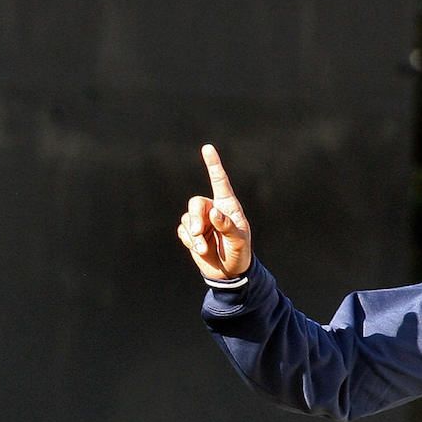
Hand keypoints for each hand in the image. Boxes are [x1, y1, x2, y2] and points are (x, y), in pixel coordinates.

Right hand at [178, 144, 252, 278]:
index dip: (213, 164)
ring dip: (193, 235)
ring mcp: (201, 221)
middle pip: (196, 203)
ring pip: (187, 218)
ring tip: (203, 248)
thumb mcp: (239, 240)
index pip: (219, 181)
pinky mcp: (191, 233)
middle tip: (199, 232)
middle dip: (195, 218)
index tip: (207, 148)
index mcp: (228, 206)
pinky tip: (200, 249)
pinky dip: (189, 241)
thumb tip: (214, 213)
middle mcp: (212, 210)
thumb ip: (227, 226)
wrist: (229, 272)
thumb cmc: (239, 252)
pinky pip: (182, 230)